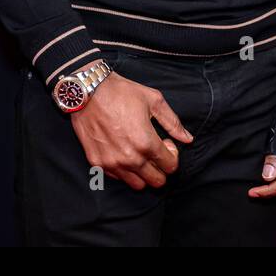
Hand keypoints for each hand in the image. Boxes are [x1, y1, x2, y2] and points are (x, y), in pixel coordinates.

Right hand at [67, 69, 194, 190]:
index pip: (170, 166)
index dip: (172, 155)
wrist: (88, 91)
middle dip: (161, 169)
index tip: (166, 143)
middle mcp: (130, 158)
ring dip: (143, 173)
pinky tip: (124, 153)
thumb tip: (187, 138)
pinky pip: (117, 178)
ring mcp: (112, 163)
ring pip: (138, 185)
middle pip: (156, 181)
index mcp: (146, 143)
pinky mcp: (97, 163)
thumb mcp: (154, 100)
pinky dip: (124, 171)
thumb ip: (173, 123)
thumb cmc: (121, 93)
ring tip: (140, 154)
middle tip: (155, 152)